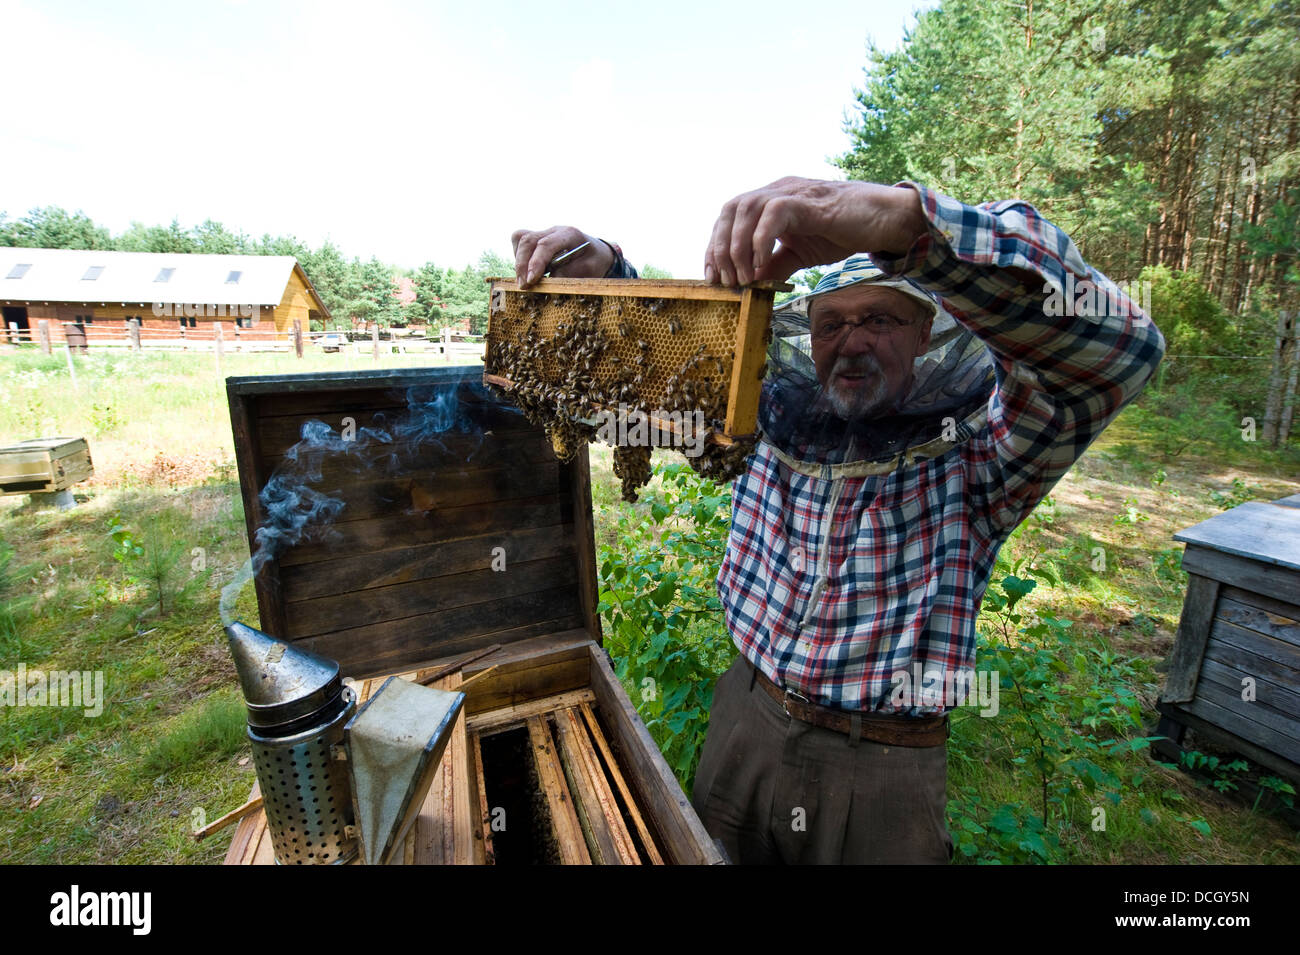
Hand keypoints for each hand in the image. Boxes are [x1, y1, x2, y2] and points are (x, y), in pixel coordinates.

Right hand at [511, 226, 614, 287]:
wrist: (596, 253)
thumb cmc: (593, 261)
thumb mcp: (589, 269)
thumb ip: (570, 273)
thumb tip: (549, 280)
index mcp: (569, 234)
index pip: (546, 245)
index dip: (535, 263)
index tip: (531, 281)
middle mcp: (554, 230)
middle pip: (528, 240)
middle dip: (522, 264)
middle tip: (523, 286)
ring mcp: (544, 233)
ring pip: (520, 239)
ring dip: (518, 261)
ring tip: (524, 281)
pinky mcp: (537, 239)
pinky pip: (519, 242)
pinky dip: (519, 257)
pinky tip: (526, 271)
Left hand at [703, 177, 928, 285]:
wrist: (883, 220)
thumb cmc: (844, 232)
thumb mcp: (799, 253)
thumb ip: (774, 264)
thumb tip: (752, 283)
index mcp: (771, 201)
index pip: (730, 217)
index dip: (715, 245)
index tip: (713, 276)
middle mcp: (777, 190)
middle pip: (730, 209)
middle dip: (721, 247)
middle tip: (726, 281)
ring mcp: (792, 192)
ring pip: (746, 209)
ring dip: (738, 247)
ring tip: (745, 277)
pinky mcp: (809, 201)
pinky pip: (773, 213)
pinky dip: (761, 240)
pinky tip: (762, 264)